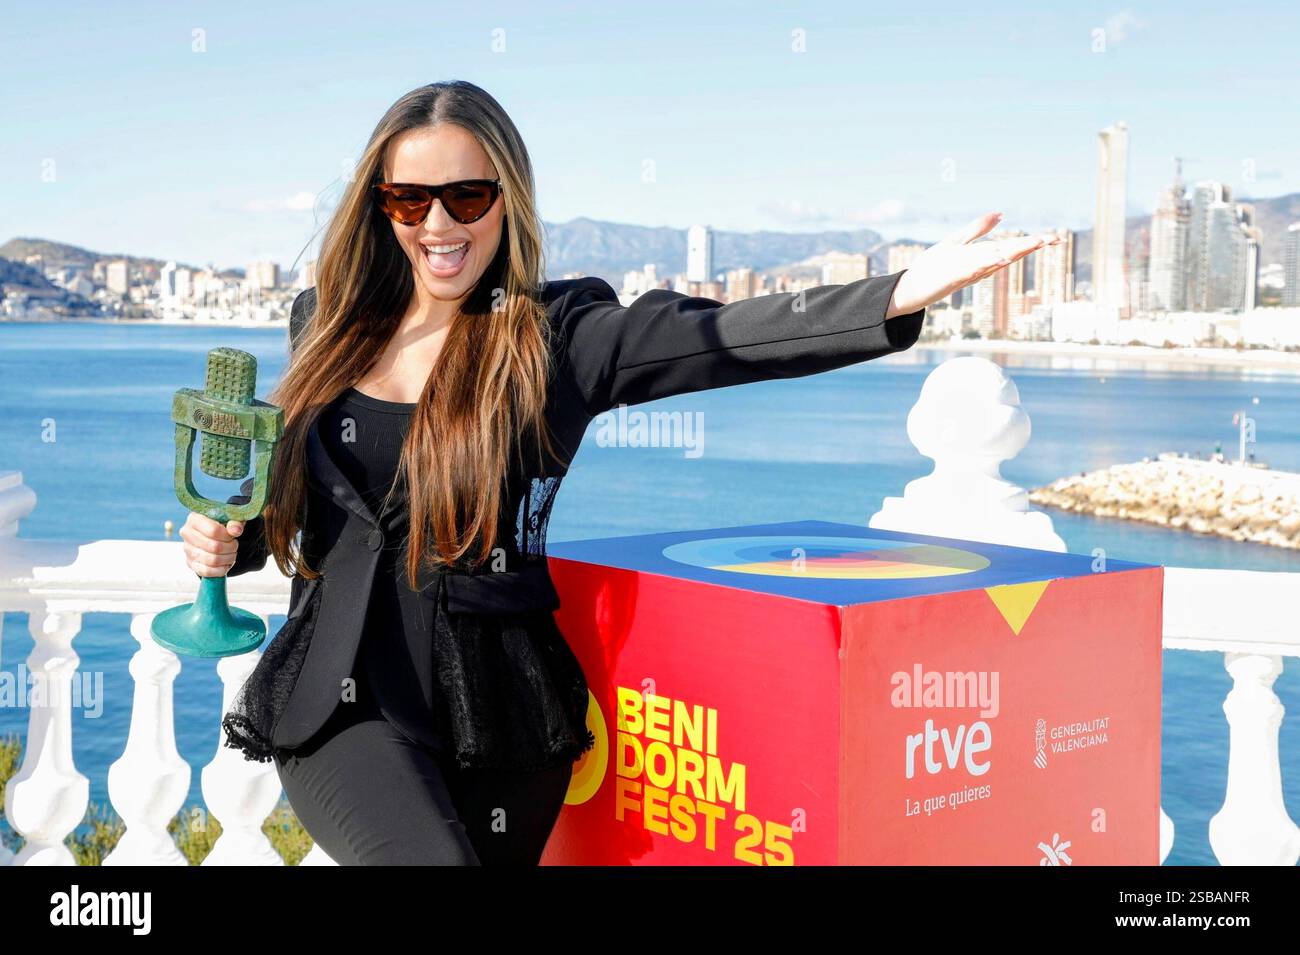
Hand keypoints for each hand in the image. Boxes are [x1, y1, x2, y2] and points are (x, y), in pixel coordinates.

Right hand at [180, 510, 244, 576]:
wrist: (214, 535)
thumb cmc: (222, 525)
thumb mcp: (231, 519)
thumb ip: (234, 523)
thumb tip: (235, 530)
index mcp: (194, 518)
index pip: (214, 530)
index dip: (228, 536)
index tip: (233, 536)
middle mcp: (187, 533)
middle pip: (214, 547)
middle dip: (230, 548)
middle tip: (234, 546)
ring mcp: (187, 549)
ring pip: (212, 560)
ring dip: (228, 559)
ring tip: (232, 554)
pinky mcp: (190, 563)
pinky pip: (207, 571)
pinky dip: (221, 569)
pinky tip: (226, 563)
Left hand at [885, 212, 1062, 317]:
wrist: (911, 288)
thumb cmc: (933, 267)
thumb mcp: (957, 241)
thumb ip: (978, 228)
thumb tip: (1000, 214)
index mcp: (982, 258)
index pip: (1011, 248)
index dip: (1032, 243)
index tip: (1054, 238)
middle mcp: (979, 267)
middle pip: (1008, 255)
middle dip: (1028, 247)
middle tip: (1052, 240)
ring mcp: (966, 273)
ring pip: (993, 262)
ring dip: (1012, 254)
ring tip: (1032, 245)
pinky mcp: (952, 278)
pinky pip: (972, 271)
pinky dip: (985, 265)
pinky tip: (998, 259)